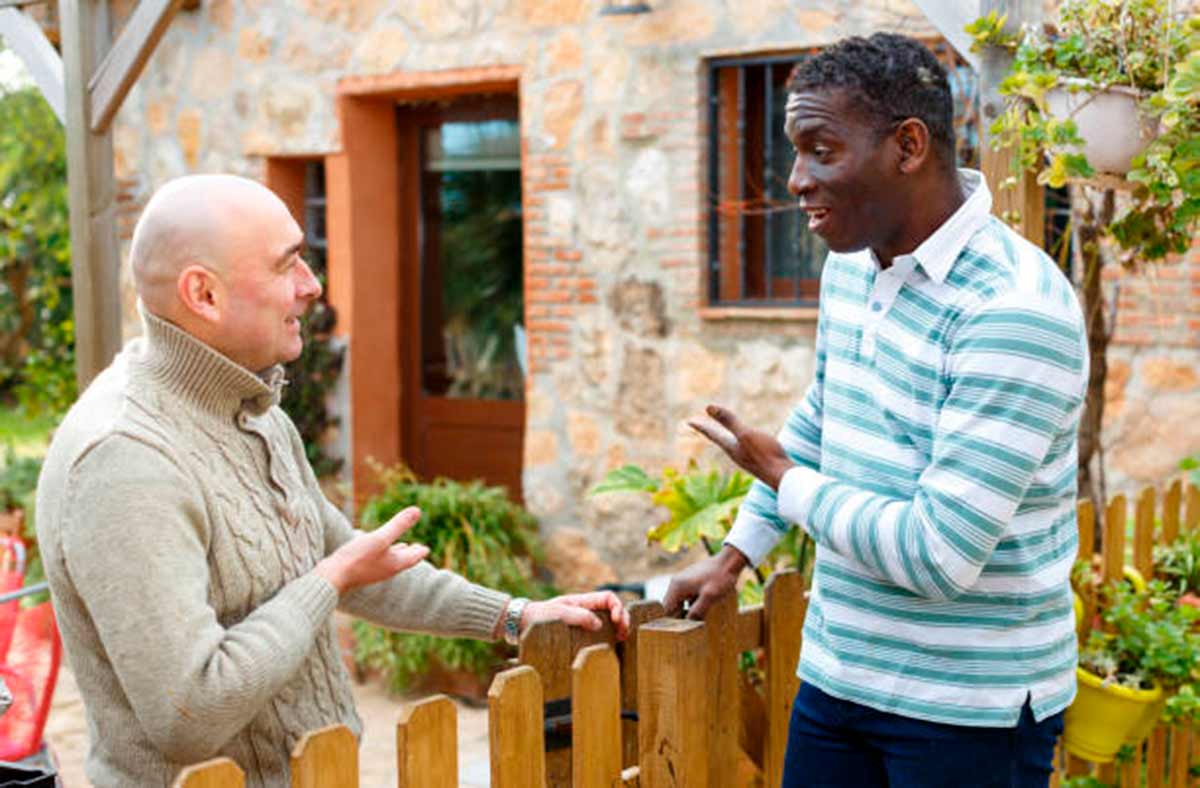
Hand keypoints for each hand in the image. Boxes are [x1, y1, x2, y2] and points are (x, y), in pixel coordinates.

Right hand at [315, 507, 429, 593]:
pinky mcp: (360, 571)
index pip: (412, 558)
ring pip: (389, 561)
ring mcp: (372, 572)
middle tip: (419, 548)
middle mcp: (385, 570)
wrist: (331, 578)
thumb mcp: (380, 538)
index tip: (426, 549)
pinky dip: (382, 555)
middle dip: (410, 553)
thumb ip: (398, 525)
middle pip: (402, 560)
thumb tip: (418, 510)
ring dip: (396, 553)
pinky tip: (374, 551)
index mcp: (394, 564)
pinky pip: (375, 562)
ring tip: (401, 547)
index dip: (420, 552)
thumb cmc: (357, 558)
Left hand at [520, 591, 631, 640]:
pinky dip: (606, 638)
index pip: (609, 598)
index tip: (617, 621)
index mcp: (582, 601)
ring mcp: (582, 622)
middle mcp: (585, 610)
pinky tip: (608, 646)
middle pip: (612, 610)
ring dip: (617, 630)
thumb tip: (599, 624)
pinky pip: (597, 634)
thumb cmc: (539, 616)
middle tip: (623, 634)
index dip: (618, 607)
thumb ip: (579, 616)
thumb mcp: (559, 613)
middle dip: (622, 620)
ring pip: (607, 623)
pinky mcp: (578, 635)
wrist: (522, 623)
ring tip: (620, 640)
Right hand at [662, 545, 747, 619]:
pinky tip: (703, 608)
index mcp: (677, 587)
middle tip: (692, 626)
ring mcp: (683, 580)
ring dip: (686, 610)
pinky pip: (686, 595)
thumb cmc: (720, 578)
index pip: (667, 610)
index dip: (674, 622)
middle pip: (672, 605)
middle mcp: (677, 582)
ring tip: (698, 618)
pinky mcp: (690, 579)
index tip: (684, 630)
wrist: (729, 561)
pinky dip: (691, 603)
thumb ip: (697, 611)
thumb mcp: (710, 597)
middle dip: (680, 616)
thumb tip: (687, 622)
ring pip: (680, 601)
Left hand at [688, 404, 792, 489]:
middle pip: (720, 440)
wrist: (783, 478)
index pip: (713, 434)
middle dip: (710, 432)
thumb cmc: (765, 455)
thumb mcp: (745, 434)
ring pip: (733, 446)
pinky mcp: (761, 462)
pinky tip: (748, 445)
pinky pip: (746, 449)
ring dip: (725, 438)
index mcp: (732, 448)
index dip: (701, 426)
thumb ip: (728, 421)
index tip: (689, 421)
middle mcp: (738, 454)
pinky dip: (742, 443)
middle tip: (701, 426)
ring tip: (722, 435)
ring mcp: (749, 459)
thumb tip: (708, 407)